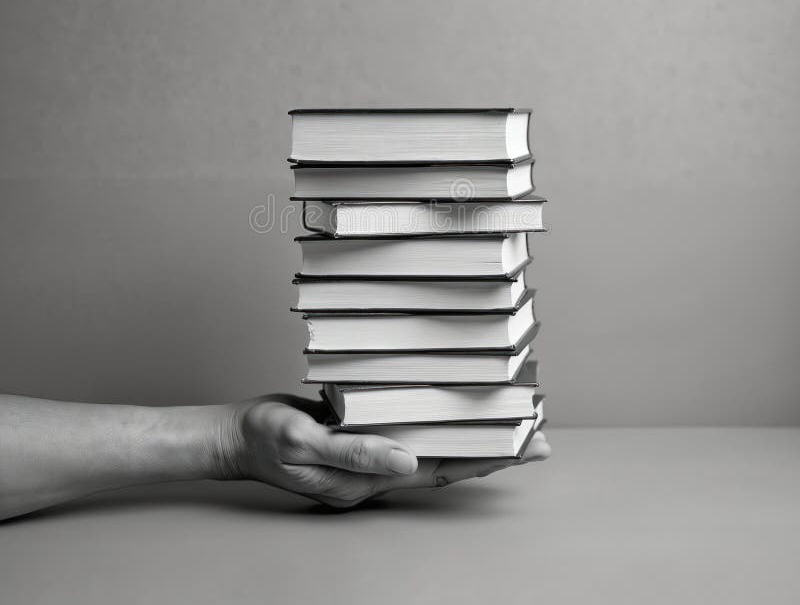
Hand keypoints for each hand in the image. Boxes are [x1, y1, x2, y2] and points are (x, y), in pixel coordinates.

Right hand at [218, 395, 550, 507]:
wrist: (239, 435)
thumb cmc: (266, 438)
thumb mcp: (303, 440)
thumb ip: (354, 453)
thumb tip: (408, 459)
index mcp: (367, 479)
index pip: (440, 471)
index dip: (483, 459)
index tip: (525, 447)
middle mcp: (377, 471)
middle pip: (446, 462)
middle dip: (492, 450)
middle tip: (538, 436)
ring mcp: (371, 456)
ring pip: (432, 447)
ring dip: (469, 435)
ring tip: (507, 421)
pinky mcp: (363, 437)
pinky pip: (410, 431)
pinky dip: (438, 422)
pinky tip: (452, 408)